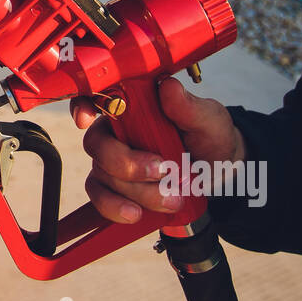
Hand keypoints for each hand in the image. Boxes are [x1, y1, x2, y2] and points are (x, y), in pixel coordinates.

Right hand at [70, 77, 244, 224]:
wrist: (219, 172)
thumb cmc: (208, 138)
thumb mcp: (207, 120)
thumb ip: (188, 107)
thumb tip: (169, 87)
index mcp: (133, 107)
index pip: (95, 99)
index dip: (82, 107)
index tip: (88, 120)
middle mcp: (117, 133)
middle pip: (98, 144)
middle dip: (128, 163)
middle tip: (164, 171)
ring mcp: (113, 162)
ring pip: (103, 175)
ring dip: (138, 191)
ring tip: (173, 198)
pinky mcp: (116, 189)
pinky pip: (102, 198)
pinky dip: (117, 208)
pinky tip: (137, 213)